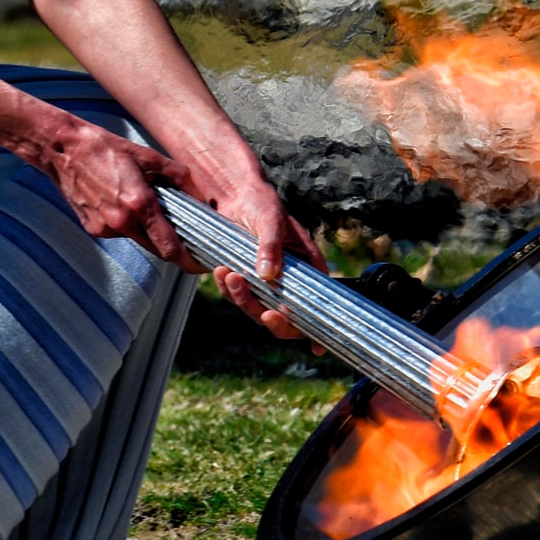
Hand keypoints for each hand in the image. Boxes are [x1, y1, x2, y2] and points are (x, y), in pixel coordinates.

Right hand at [37, 118, 208, 270]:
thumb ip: (179, 177)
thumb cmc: (106, 148)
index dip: (188, 260)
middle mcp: (122, 223)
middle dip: (173, 247)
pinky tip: (124, 204)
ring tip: (150, 208)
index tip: (201, 264)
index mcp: (139, 205)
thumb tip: (201, 197)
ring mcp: (105, 229)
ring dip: (149, 232)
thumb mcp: (149, 156)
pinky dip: (129, 225)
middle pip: (157, 249)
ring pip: (139, 240)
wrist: (61, 150)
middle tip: (188, 239)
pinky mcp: (93, 229)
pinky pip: (120, 233)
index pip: (170, 248)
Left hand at [208, 189, 328, 351]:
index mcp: (307, 265)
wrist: (231, 193)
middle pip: (286, 315)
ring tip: (229, 275)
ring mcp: (266, 281)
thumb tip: (269, 275)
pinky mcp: (245, 279)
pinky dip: (228, 289)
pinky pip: (238, 295)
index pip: (318, 303)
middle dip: (271, 317)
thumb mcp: (270, 218)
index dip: (317, 328)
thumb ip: (271, 245)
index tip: (316, 347)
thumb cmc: (260, 201)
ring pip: (257, 308)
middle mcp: (289, 278)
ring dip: (243, 299)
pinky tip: (221, 272)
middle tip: (263, 314)